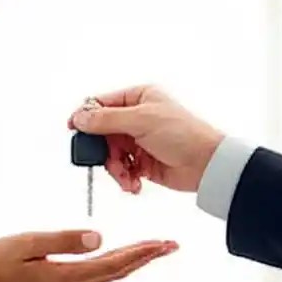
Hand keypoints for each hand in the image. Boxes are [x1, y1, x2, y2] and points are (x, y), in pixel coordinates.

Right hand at [0, 231, 177, 281]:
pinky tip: (121, 259)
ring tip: (153, 249)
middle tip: (171, 244)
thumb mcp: (27, 244)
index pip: (113, 263)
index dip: (141, 253)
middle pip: (117, 270)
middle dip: (145, 256)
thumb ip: (63, 241)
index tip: (164, 243)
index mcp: (66, 277)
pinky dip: (115, 265)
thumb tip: (98, 237)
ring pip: (108, 274)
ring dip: (133, 261)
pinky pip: (96, 276)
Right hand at [68, 85, 225, 193]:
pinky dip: (125, 178)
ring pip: (111, 154)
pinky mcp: (144, 162)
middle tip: (106, 160)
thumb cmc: (183, 134)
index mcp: (139, 97)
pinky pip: (123, 170)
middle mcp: (138, 117)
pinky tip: (134, 183)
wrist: (207, 165)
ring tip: (126, 177)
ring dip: (115, 168)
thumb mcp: (141, 120)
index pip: (102, 103)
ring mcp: (140, 140)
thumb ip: (106, 119)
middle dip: (104, 150)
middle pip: (103, 133)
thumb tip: (80, 116)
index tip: (74, 130)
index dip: (86, 117)